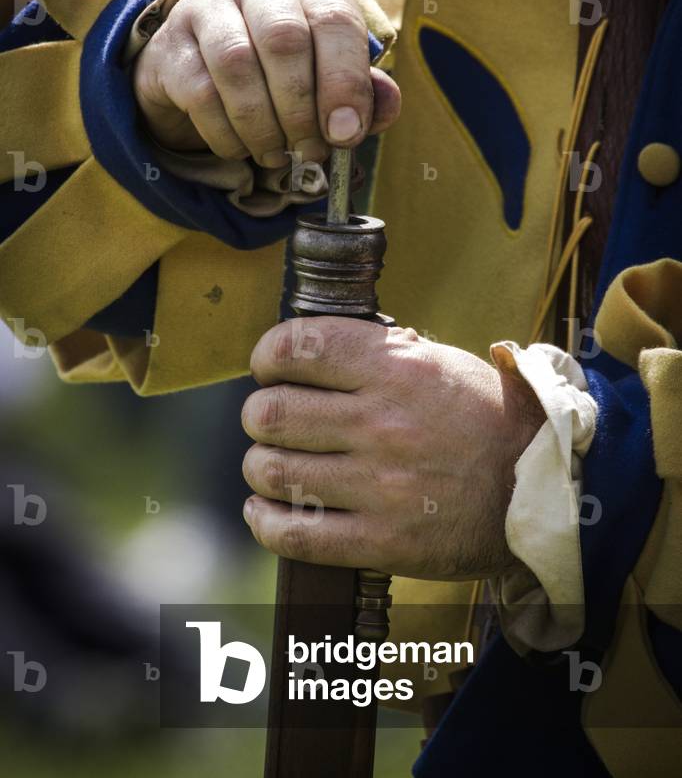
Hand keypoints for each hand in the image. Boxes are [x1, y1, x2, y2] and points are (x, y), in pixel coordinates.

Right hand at [133, 0, 399, 162]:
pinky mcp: (171, 43)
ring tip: (278, 155)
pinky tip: (242, 147)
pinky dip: (227, 134)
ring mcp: (208, 5)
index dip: (344, 82)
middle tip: (311, 152)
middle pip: (284, 39)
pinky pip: (200, 94)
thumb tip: (384, 107)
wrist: (202, 67)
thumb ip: (364, 92)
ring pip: (238, 65)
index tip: (346, 134)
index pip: (335, 18)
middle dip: (302, 109)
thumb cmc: (282, 71)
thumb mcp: (331, 76)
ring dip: (264, 126)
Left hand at [241, 319, 545, 580]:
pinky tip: (264, 509)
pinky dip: (264, 520)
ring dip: (260, 465)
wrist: (544, 489)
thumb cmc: (489, 419)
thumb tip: (315, 349)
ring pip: (272, 471)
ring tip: (271, 463)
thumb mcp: (443, 364)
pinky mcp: (382, 542)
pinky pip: (294, 533)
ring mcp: (380, 486)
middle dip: (259, 413)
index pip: (298, 347)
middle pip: (271, 412)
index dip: (268, 354)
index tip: (269, 365)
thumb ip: (380, 353)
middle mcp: (382, 424)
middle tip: (270, 418)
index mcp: (397, 369)